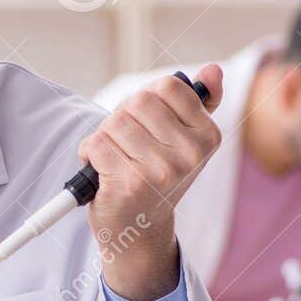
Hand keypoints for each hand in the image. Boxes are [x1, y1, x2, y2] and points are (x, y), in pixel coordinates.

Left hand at [77, 64, 224, 300]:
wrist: (140, 229)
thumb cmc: (158, 176)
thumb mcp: (185, 140)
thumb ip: (199, 103)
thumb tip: (212, 70)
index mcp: (207, 136)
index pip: (167, 87)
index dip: (147, 100)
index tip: (147, 124)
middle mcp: (189, 155)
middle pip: (137, 102)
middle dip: (123, 117)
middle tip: (127, 145)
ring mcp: (160, 171)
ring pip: (114, 123)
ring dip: (105, 137)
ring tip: (116, 159)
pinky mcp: (129, 185)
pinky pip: (95, 144)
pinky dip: (89, 154)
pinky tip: (101, 171)